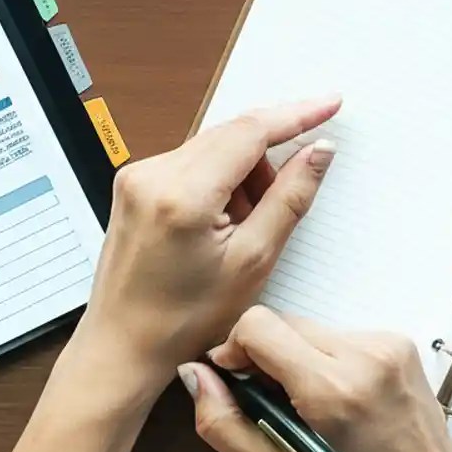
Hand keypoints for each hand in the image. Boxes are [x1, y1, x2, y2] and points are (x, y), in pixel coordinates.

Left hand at [78, 96, 340, 381]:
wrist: (123, 346)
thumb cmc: (183, 320)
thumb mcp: (252, 262)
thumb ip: (289, 199)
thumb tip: (318, 151)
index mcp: (182, 194)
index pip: (249, 131)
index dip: (295, 115)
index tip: (329, 105)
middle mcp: (152, 173)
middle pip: (230, 135)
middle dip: (266, 161)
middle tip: (280, 202)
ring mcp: (136, 176)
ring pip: (212, 148)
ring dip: (241, 176)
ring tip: (243, 229)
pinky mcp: (133, 183)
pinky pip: (190, 163)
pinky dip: (216, 184)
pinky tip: (220, 226)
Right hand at [180, 306, 451, 451]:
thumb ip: (224, 423)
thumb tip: (195, 374)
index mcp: (334, 389)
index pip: (259, 324)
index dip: (234, 349)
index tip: (235, 379)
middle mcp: (366, 355)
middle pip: (282, 322)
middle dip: (266, 358)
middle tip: (272, 404)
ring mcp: (387, 345)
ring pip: (309, 328)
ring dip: (296, 360)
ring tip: (309, 408)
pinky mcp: (399, 342)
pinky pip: (339, 336)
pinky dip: (326, 361)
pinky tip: (337, 400)